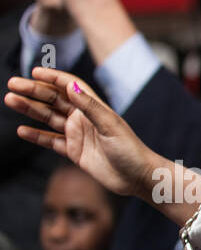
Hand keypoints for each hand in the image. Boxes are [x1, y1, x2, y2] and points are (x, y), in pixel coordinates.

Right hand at [5, 68, 173, 208]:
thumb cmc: (131, 150)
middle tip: (12, 84)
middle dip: (33, 91)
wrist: (138, 178)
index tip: (34, 72)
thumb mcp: (111, 126)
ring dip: (29, 109)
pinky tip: (22, 130)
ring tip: (10, 100)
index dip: (52, 78)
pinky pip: (51, 141)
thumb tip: (71, 86)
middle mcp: (83, 118)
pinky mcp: (75, 152)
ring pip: (48, 118)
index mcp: (94, 108)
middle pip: (53, 100)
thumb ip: (90, 106)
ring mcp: (78, 135)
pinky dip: (36, 136)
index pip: (68, 86)